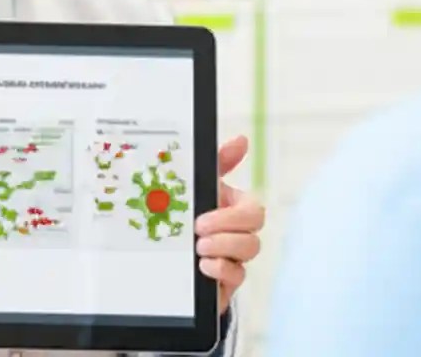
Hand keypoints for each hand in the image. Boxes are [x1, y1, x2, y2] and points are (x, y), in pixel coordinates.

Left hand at [195, 136, 265, 314]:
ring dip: (224, 247)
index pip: (253, 209)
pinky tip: (202, 266)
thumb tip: (242, 139)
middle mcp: (238, 234)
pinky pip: (238, 276)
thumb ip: (218, 162)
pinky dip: (221, 269)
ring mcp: (234, 258)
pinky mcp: (226, 281)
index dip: (235, 212)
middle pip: (255, 229)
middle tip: (200, 230)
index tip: (206, 215)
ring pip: (250, 250)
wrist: (164, 256)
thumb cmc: (185, 215)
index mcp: (233, 210)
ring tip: (199, 248)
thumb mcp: (195, 186)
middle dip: (229, 228)